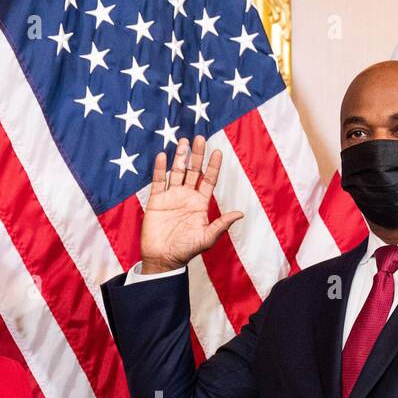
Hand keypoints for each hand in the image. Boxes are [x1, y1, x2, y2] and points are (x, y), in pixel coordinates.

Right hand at [139, 135, 243, 274]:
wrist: (163, 259)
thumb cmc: (186, 251)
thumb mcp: (207, 238)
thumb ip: (221, 225)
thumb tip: (240, 213)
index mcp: (200, 204)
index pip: (209, 180)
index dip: (214, 166)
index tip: (218, 152)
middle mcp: (187, 197)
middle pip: (193, 171)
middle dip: (197, 155)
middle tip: (200, 138)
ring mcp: (171, 196)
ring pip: (177, 172)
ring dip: (180, 157)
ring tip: (184, 141)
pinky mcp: (156, 200)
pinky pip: (158, 181)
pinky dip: (160, 168)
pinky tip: (162, 155)